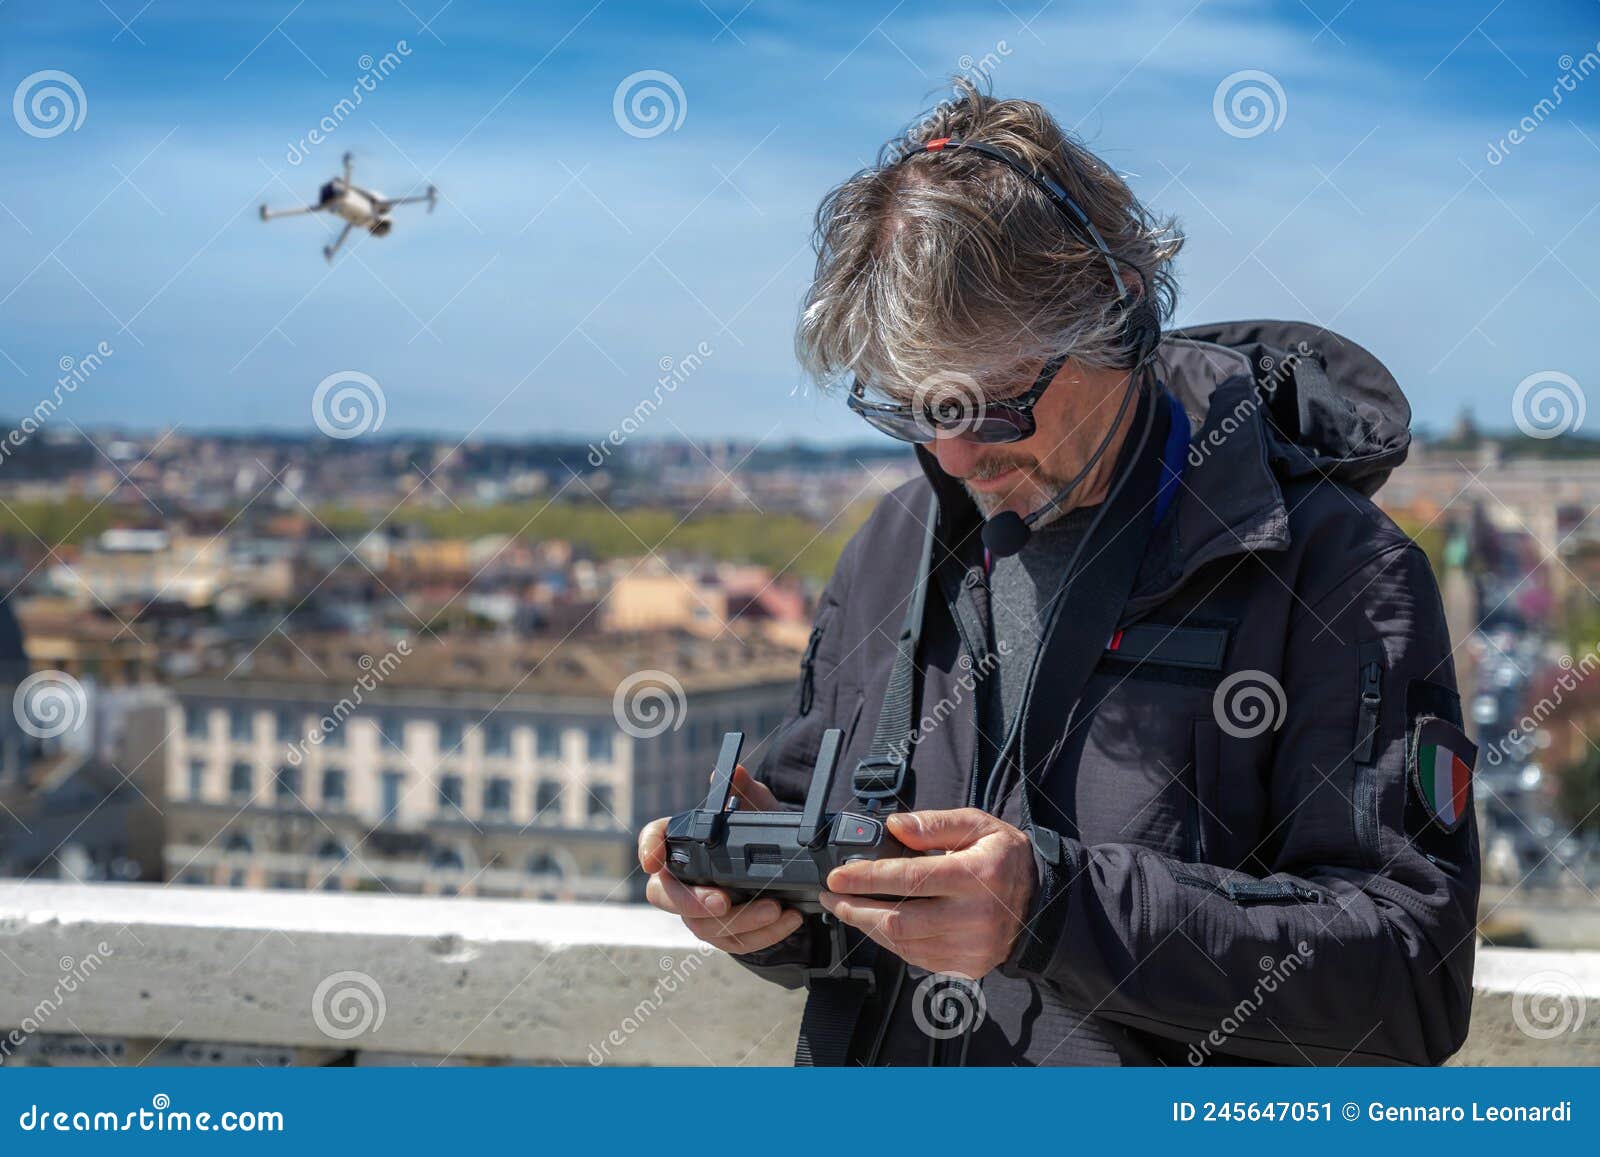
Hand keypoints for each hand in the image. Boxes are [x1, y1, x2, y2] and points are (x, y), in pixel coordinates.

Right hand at [638, 764, 805, 953]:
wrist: (784, 867)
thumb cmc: (759, 834)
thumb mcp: (759, 810)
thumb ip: (746, 791)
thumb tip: (736, 772)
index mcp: (684, 841)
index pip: (655, 839)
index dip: (649, 848)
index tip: (652, 860)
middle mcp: (682, 878)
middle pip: (665, 895)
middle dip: (692, 902)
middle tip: (723, 902)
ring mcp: (698, 910)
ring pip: (703, 926)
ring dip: (741, 921)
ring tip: (776, 909)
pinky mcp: (722, 933)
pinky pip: (734, 942)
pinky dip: (764, 935)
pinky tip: (788, 919)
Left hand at [820, 808, 1035, 977]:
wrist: (1040, 903)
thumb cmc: (1005, 859)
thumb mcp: (978, 825)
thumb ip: (935, 824)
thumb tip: (893, 825)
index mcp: (975, 876)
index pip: (910, 879)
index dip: (867, 878)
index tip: (837, 875)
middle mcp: (973, 917)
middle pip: (899, 919)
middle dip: (856, 908)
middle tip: (832, 895)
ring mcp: (970, 947)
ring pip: (903, 943)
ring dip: (867, 926)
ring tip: (847, 907)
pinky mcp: (966, 966)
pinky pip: (915, 958)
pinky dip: (890, 942)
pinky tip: (876, 924)